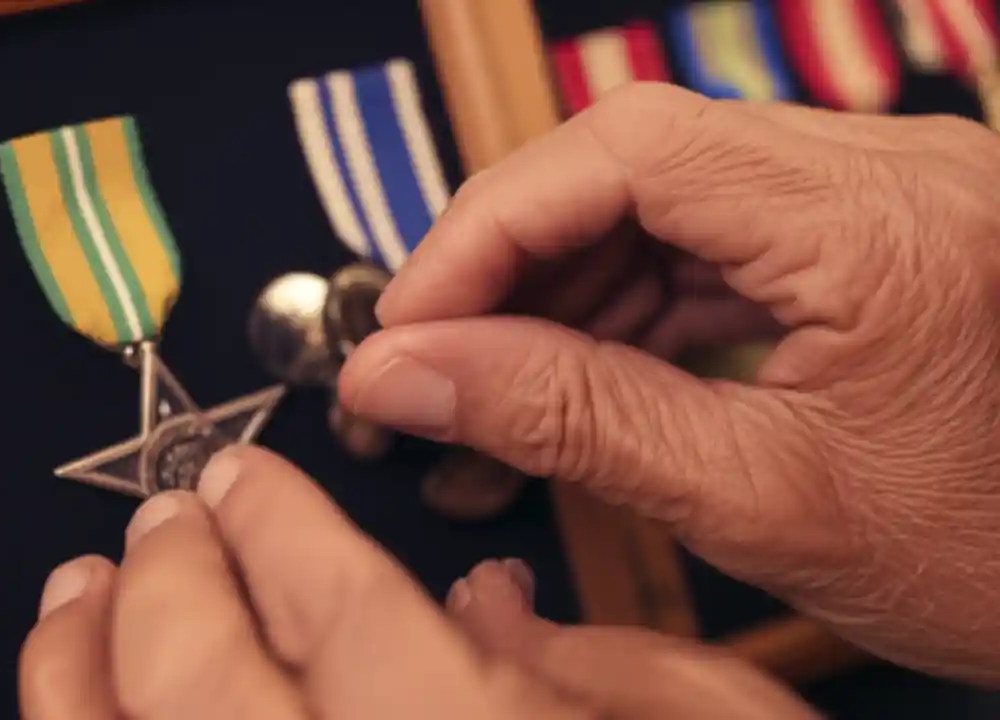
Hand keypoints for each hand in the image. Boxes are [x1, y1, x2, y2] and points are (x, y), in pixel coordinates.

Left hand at [20, 446, 816, 719]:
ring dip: (74, 668)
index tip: (245, 480)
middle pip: (191, 669)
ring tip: (76, 599)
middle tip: (168, 522)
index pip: (331, 599)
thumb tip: (488, 602)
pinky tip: (84, 716)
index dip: (273, 518)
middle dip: (166, 570)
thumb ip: (613, 670)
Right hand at [338, 83, 999, 684]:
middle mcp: (890, 174)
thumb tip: (410, 372)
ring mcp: (878, 196)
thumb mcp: (757, 502)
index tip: (412, 317)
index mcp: (884, 224)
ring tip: (497, 380)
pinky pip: (706, 236)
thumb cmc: (994, 555)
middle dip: (511, 257)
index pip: (629, 151)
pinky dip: (624, 301)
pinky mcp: (861, 234)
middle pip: (633, 158)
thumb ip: (572, 421)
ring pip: (657, 195)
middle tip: (433, 353)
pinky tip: (581, 368)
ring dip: (558, 284)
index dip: (489, 224)